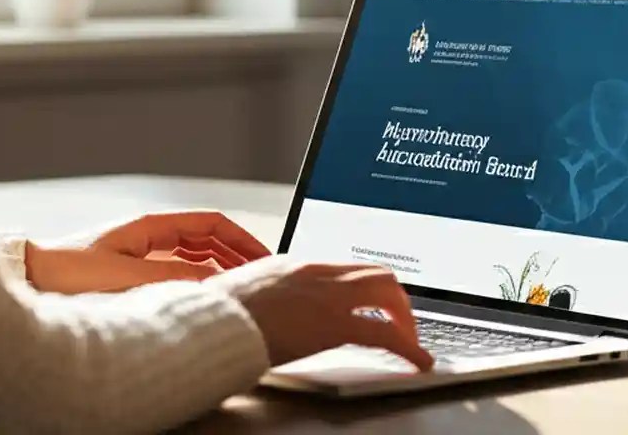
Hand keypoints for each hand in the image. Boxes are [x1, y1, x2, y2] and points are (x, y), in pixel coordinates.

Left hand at [26, 211, 271, 293]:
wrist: (33, 279)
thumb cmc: (72, 273)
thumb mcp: (130, 275)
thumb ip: (177, 276)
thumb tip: (218, 278)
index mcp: (152, 225)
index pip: (212, 223)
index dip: (242, 237)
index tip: (264, 255)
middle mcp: (150, 234)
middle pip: (207, 238)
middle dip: (237, 252)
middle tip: (262, 273)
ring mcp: (142, 250)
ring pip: (194, 254)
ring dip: (219, 266)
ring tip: (240, 285)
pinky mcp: (133, 269)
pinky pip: (177, 269)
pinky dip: (198, 277)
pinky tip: (207, 293)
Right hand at [210, 257, 433, 370]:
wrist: (211, 323)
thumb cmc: (216, 316)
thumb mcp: (246, 295)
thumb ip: (269, 297)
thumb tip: (273, 310)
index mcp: (295, 264)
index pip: (346, 268)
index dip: (367, 287)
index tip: (374, 304)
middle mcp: (317, 271)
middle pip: (375, 272)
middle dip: (395, 299)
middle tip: (401, 323)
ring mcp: (329, 294)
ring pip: (388, 292)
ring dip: (405, 318)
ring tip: (411, 343)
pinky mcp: (335, 323)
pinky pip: (386, 332)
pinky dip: (408, 347)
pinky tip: (417, 362)